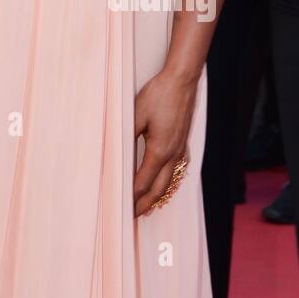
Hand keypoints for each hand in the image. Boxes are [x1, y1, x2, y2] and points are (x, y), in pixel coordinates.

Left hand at [133, 69, 196, 217]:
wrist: (182, 81)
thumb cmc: (158, 95)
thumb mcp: (135, 115)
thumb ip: (126, 137)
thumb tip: (115, 154)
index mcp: (159, 151)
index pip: (143, 183)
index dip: (132, 198)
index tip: (122, 208)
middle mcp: (173, 154)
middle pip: (158, 189)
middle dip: (145, 204)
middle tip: (132, 216)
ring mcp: (180, 150)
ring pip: (169, 181)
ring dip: (156, 196)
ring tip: (146, 206)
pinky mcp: (183, 143)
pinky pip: (175, 171)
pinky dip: (166, 183)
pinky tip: (162, 183)